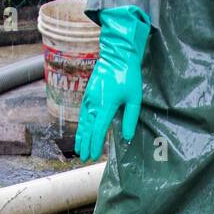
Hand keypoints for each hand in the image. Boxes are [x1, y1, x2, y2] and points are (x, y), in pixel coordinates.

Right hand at [75, 7, 149, 161]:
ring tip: (79, 150)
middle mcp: (94, 103)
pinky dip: (81, 126)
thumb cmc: (128, 76)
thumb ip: (130, 118)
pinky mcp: (87, 95)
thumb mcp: (134, 98)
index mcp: (106, 105)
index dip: (95, 144)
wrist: (116, 55)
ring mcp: (89, 99)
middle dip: (86, 144)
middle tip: (85, 158)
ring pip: (83, 122)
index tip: (94, 156)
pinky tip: (81, 132)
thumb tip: (127, 137)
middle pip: (88, 129)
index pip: (99, 130)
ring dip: (80, 137)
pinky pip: (82, 115)